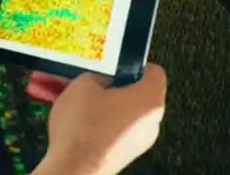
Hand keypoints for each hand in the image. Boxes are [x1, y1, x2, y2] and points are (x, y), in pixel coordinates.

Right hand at [29, 64, 167, 174]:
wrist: (75, 167)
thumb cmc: (82, 128)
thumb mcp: (84, 83)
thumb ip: (100, 74)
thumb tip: (104, 77)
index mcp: (150, 99)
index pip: (154, 71)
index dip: (134, 65)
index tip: (116, 65)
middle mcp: (152, 121)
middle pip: (140, 93)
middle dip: (116, 86)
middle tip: (94, 82)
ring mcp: (142, 140)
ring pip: (128, 112)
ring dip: (109, 105)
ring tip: (82, 103)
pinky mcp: (127, 152)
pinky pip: (120, 129)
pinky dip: (105, 123)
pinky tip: (83, 122)